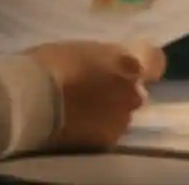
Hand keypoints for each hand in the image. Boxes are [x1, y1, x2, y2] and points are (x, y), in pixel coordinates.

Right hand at [28, 40, 167, 150]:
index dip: (146, 64)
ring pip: (123, 113)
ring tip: (83, 109)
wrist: (33, 98)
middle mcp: (132, 91)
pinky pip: (109, 132)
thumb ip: (107, 58)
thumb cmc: (53, 63)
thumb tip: (112, 65)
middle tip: (96, 88)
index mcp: (128, 62)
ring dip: (110, 110)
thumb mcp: (84, 48)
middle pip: (136, 91)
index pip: (156, 61)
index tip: (132, 65)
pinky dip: (98, 128)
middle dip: (121, 90)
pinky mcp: (107, 140)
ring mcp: (121, 118)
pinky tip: (77, 124)